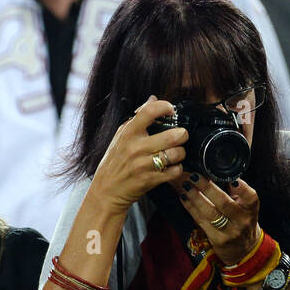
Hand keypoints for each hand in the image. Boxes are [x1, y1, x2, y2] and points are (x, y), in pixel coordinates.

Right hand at [85, 97, 188, 214]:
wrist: (106, 191)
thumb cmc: (114, 163)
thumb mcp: (120, 137)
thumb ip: (137, 118)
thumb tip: (152, 99)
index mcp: (129, 133)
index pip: (150, 111)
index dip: (165, 107)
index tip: (171, 110)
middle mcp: (136, 147)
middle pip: (173, 135)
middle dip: (182, 134)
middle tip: (180, 136)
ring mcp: (144, 165)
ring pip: (177, 153)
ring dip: (181, 153)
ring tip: (175, 154)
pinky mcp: (151, 180)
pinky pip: (175, 171)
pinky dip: (177, 169)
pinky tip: (171, 167)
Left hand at [174, 173, 259, 265]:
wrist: (244, 249)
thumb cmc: (241, 221)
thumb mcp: (245, 207)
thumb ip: (234, 192)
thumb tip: (212, 173)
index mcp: (251, 209)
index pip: (250, 197)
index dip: (241, 188)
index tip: (230, 179)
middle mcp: (242, 220)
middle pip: (224, 203)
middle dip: (207, 188)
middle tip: (194, 176)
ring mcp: (230, 232)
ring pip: (210, 212)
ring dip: (195, 197)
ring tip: (185, 186)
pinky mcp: (218, 239)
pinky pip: (201, 221)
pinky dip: (191, 208)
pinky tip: (184, 198)